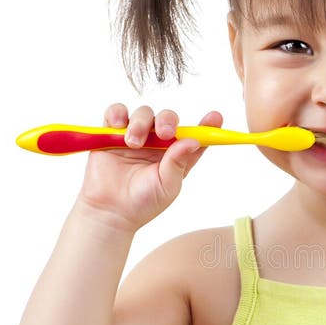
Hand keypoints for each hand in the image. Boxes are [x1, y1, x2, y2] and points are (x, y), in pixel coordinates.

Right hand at [77, 103, 222, 230]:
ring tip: (133, 143)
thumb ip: (179, 162)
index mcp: (176, 157)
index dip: (206, 126)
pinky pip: (116, 113)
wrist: (109, 210)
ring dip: (140, 123)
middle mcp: (157, 144)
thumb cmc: (142, 203)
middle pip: (168, 119)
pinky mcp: (111, 134)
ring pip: (143, 114)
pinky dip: (118, 114)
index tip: (215, 117)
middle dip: (168, 121)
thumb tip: (193, 141)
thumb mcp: (167, 186)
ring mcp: (136, 137)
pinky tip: (119, 126)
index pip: (194, 137)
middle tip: (164, 133)